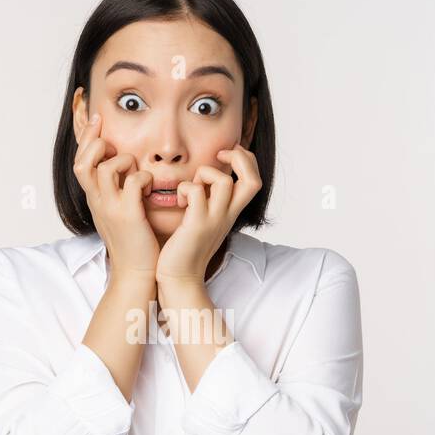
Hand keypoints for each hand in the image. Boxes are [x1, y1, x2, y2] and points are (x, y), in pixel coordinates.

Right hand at [72, 112, 158, 282]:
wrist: (136, 274)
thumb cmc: (133, 243)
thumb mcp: (117, 214)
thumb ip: (116, 191)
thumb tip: (125, 171)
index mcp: (94, 199)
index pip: (80, 161)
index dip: (86, 137)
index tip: (97, 119)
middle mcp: (97, 202)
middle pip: (82, 161)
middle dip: (96, 143)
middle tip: (112, 140)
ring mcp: (111, 209)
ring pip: (106, 168)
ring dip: (124, 162)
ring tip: (137, 173)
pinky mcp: (129, 216)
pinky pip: (133, 183)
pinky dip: (144, 179)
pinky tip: (151, 190)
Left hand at [156, 144, 262, 287]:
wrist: (179, 278)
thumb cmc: (186, 249)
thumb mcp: (204, 222)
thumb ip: (209, 202)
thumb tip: (203, 182)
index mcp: (231, 213)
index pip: (255, 181)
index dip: (246, 161)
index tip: (225, 157)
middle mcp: (228, 215)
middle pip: (253, 179)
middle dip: (239, 158)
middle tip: (219, 156)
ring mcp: (214, 219)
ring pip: (224, 180)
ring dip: (205, 174)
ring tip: (192, 188)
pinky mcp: (197, 224)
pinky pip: (196, 191)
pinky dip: (185, 189)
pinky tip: (179, 202)